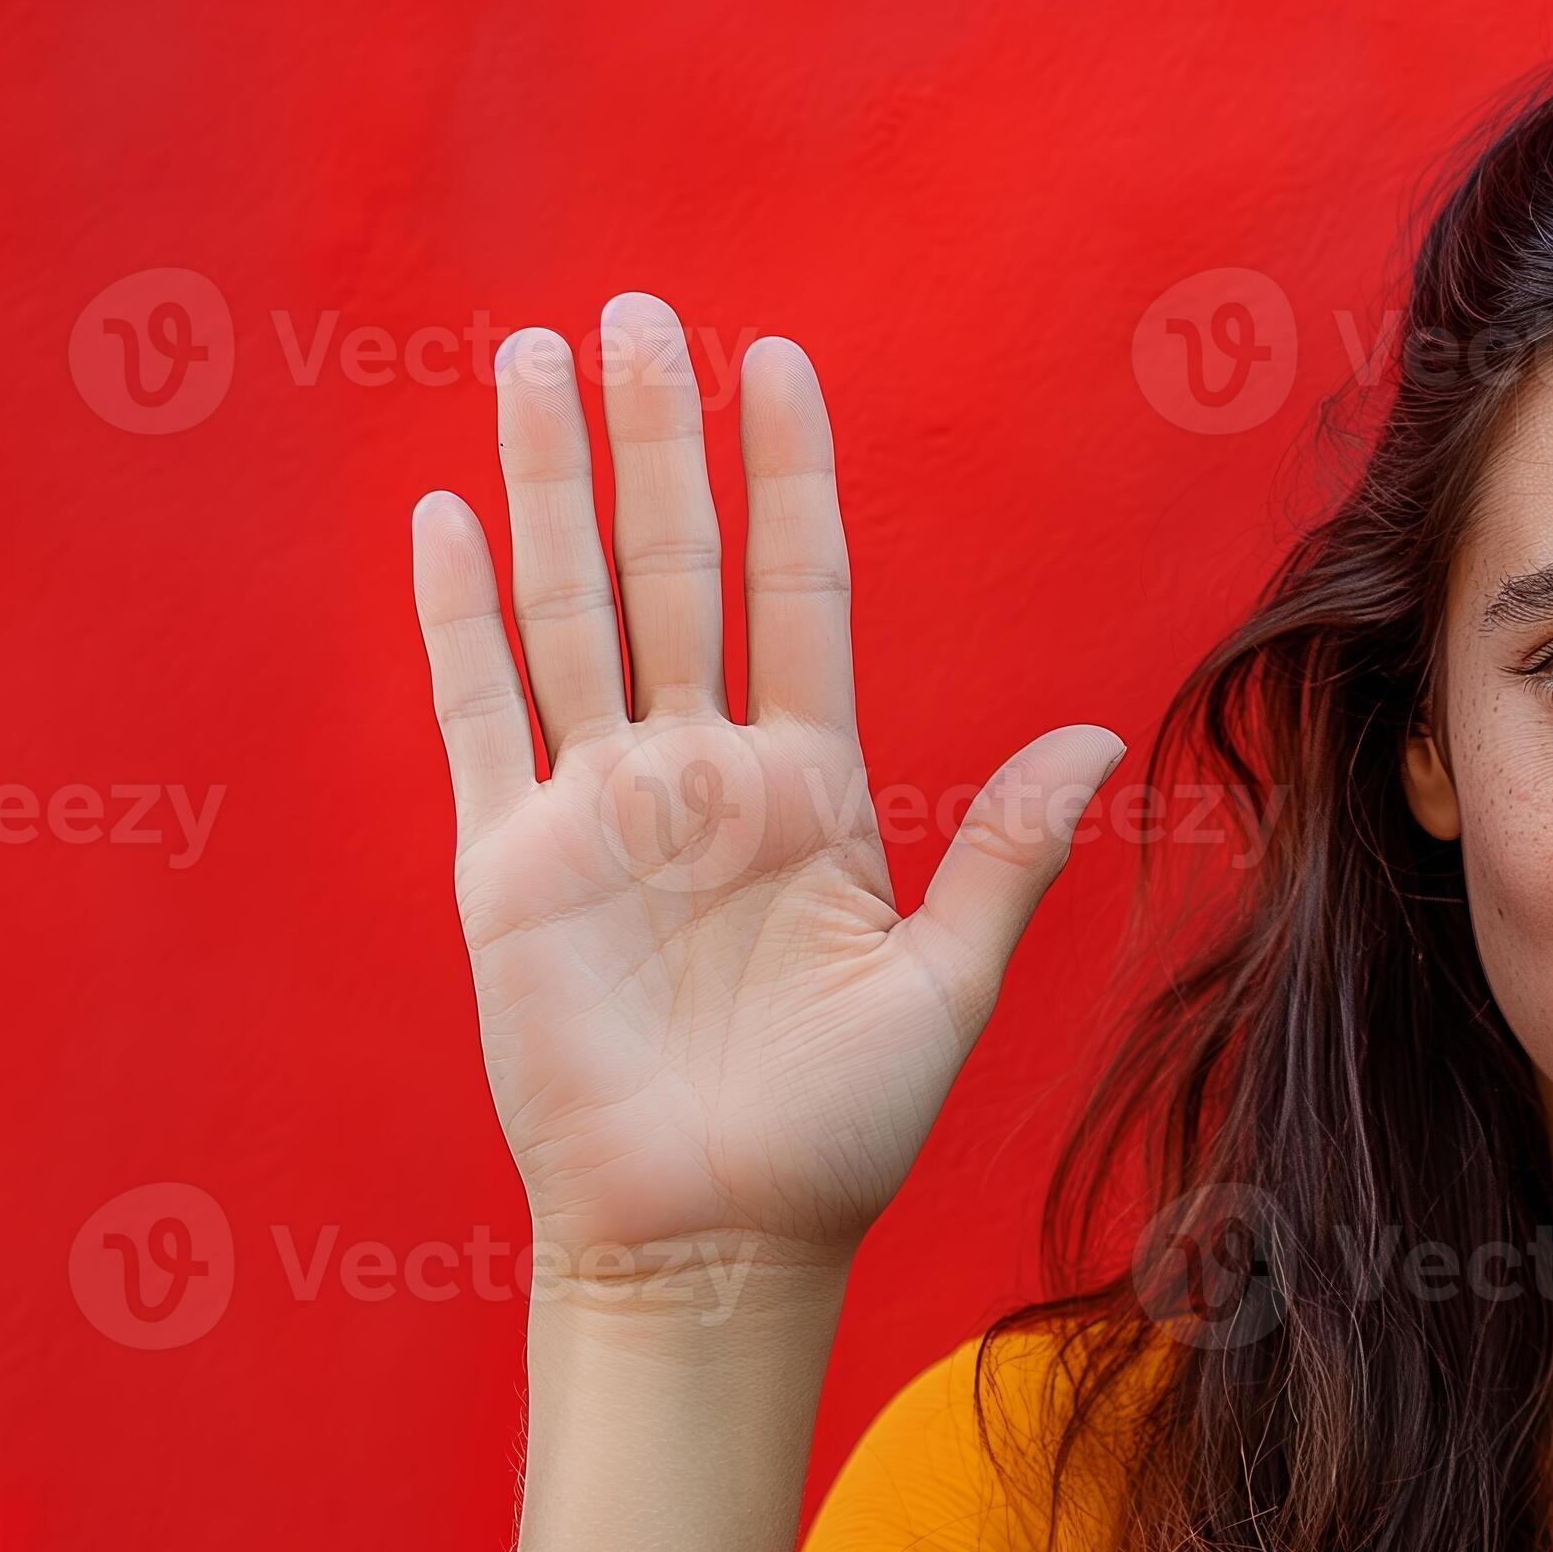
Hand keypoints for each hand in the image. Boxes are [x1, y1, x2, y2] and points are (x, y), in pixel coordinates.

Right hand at [406, 294, 1122, 1263]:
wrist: (716, 1238)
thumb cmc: (836, 1130)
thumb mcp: (941, 978)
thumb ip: (1004, 847)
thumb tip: (1101, 731)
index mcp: (806, 789)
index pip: (796, 592)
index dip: (787, 480)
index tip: (779, 365)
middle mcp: (697, 778)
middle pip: (669, 571)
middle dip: (654, 445)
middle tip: (642, 314)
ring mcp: (597, 813)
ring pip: (566, 611)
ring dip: (550, 488)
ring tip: (537, 358)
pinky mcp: (511, 870)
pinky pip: (481, 720)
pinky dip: (459, 620)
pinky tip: (452, 515)